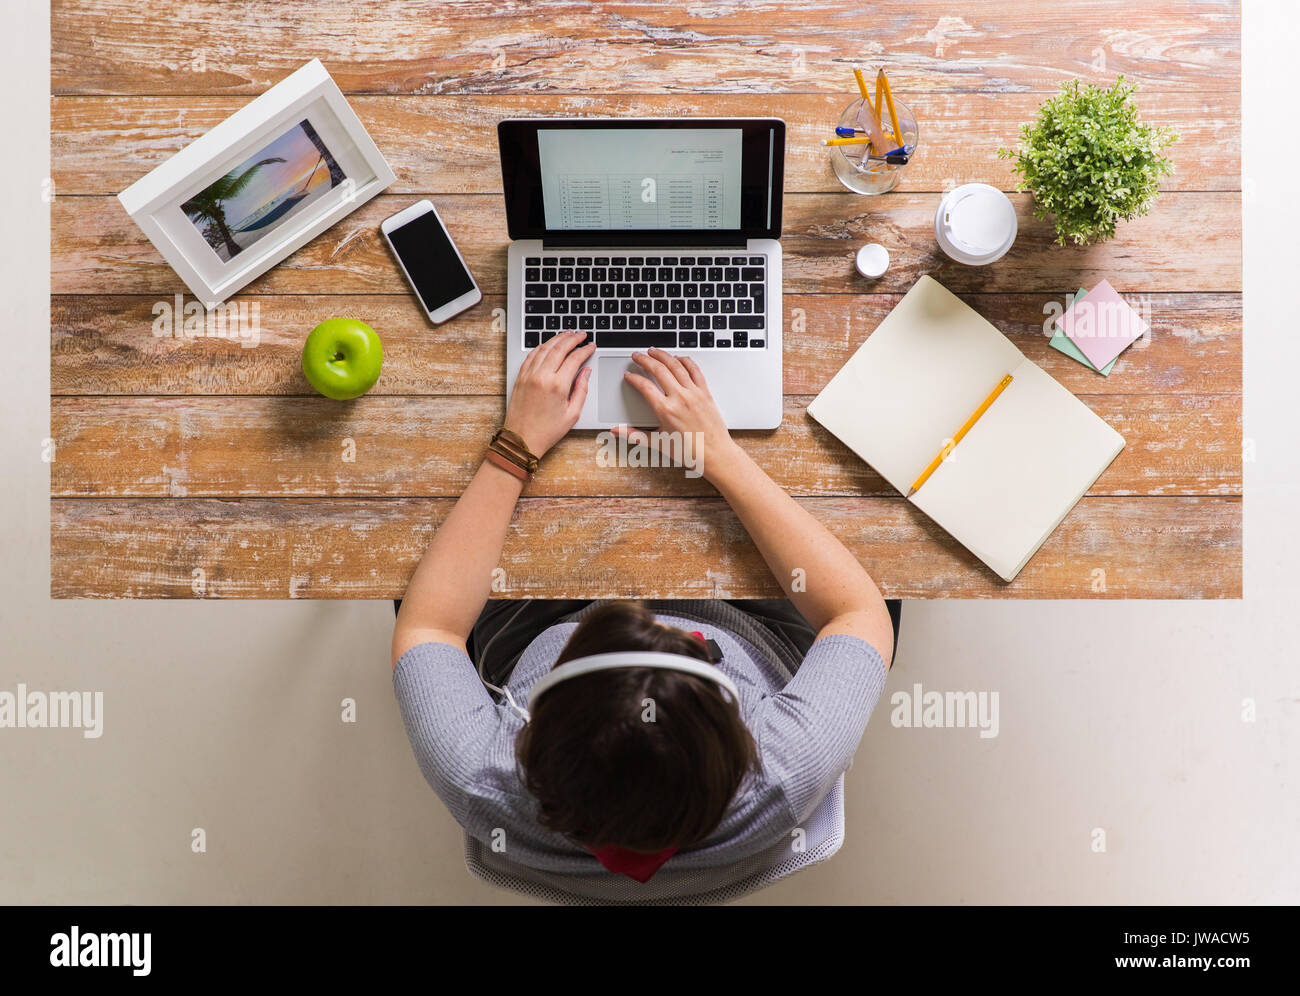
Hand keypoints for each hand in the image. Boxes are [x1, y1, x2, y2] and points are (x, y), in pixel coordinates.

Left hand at [503, 332, 595, 455]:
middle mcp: (541, 376)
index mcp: (557, 386)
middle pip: (559, 348)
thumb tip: (586, 372)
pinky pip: (531, 356)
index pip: (574, 358)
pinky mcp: (520, 378)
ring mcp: (528, 375)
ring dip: (557, 339)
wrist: (521, 440)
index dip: (585, 349)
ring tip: (567, 334)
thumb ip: (582, 389)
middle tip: (581, 334)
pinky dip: (541, 347)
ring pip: (544, 348)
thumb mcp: (572, 413)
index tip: (591, 346)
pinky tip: (548, 345)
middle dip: (572, 338)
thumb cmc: (547, 431)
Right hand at [619, 348, 742, 481]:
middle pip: (659, 370)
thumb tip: (616, 432)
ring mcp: (694, 393)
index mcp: (666, 410)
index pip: (644, 387)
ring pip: (676, 366)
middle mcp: (680, 398)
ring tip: (653, 351)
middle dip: (645, 360)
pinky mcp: (706, 393)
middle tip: (637, 356)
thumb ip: (634, 434)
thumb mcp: (658, 442)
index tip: (629, 375)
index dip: (634, 378)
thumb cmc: (689, 452)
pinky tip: (678, 358)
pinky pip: (695, 371)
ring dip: (663, 355)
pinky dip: (685, 361)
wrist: (715, 454)